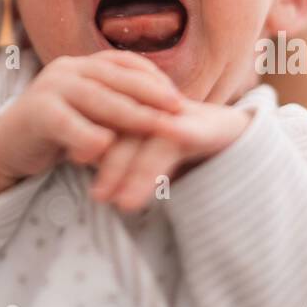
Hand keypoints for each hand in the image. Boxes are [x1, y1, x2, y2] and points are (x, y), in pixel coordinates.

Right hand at [0, 51, 182, 210]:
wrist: (7, 149)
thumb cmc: (58, 135)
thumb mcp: (92, 116)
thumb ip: (120, 110)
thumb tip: (170, 114)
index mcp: (83, 66)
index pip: (126, 63)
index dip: (155, 79)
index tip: (181, 98)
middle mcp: (68, 69)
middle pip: (117, 77)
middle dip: (152, 94)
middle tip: (181, 110)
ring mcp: (50, 87)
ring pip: (98, 98)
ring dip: (131, 114)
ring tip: (158, 128)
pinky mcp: (34, 111)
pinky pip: (65, 122)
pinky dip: (86, 135)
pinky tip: (105, 149)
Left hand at [90, 96, 253, 212]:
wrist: (236, 133)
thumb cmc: (187, 145)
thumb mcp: (151, 152)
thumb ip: (127, 159)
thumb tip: (97, 186)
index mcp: (137, 102)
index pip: (103, 117)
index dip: (86, 138)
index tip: (69, 162)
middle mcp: (152, 104)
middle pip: (118, 129)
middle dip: (106, 163)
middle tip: (96, 195)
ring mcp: (172, 112)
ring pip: (139, 141)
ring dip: (125, 173)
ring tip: (115, 203)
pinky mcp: (194, 125)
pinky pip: (164, 149)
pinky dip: (147, 173)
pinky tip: (137, 196)